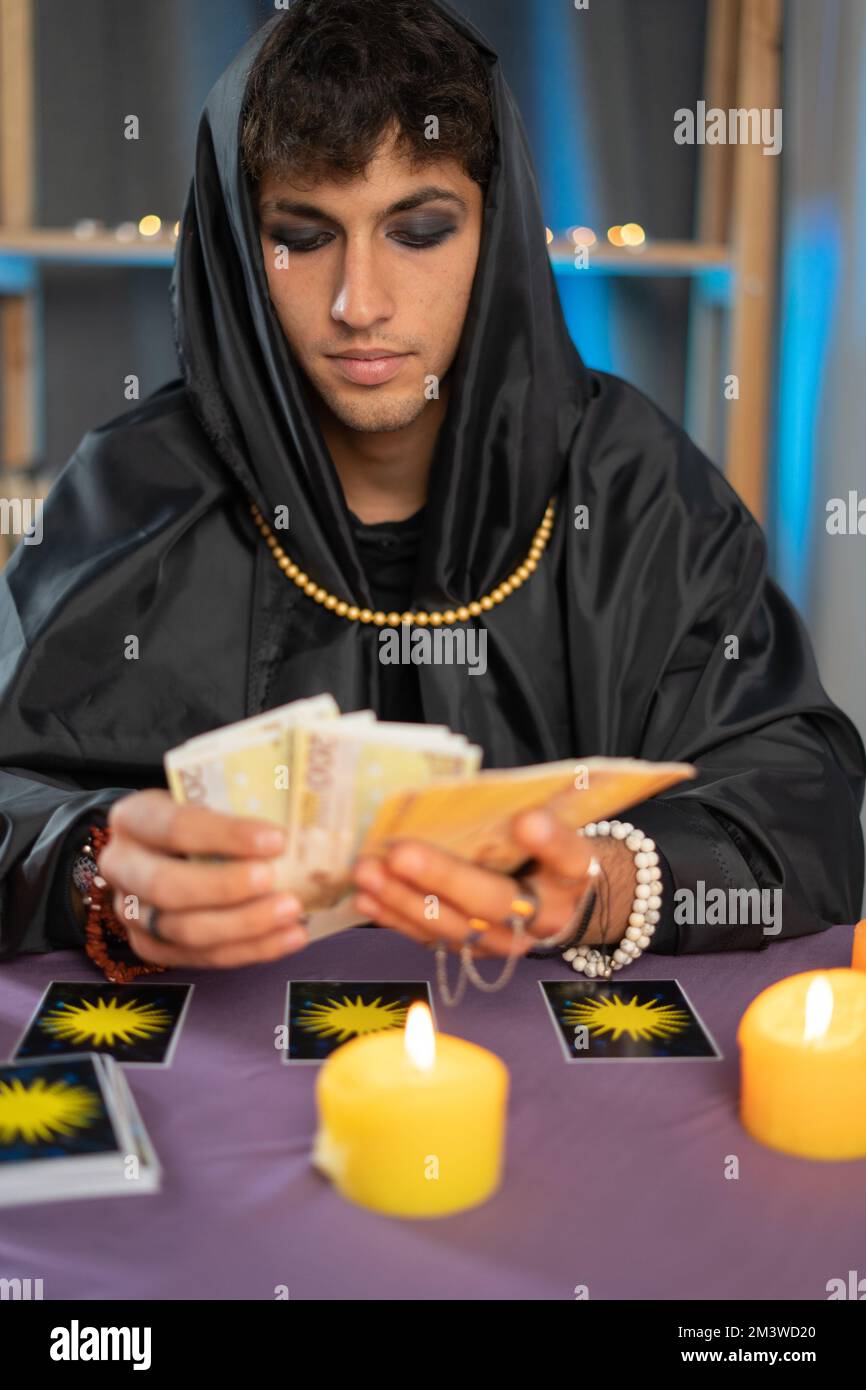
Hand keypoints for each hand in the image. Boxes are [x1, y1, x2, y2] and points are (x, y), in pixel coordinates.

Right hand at [97, 790, 307, 968]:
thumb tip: (303, 815)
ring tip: (292, 914)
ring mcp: (130, 912)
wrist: (164, 847)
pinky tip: (289, 938)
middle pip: (167, 886)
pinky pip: (199, 958)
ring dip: (244, 926)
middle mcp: (121, 865)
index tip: (277, 839)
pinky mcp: (149, 946)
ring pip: (183, 930)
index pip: (175, 826)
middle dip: (227, 887)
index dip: (225, 835)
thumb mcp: (210, 794)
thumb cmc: (200, 816)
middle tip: (276, 881)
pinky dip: (249, 950)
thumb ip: (243, 801)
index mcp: (133, 817)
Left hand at [351, 809, 630, 956]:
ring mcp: (506, 941)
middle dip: (443, 878)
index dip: (549, 842)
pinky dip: (396, 918)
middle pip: (494, 900)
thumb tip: (495, 807)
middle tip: (400, 853)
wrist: (559, 904)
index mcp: (572, 875)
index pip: (567, 858)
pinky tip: (366, 899)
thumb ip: (525, 817)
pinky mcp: (474, 951)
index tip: (527, 820)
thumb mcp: (551, 828)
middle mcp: (543, 917)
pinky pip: (432, 939)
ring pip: (455, 927)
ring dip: (405, 900)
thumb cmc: (546, 853)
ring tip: (368, 874)